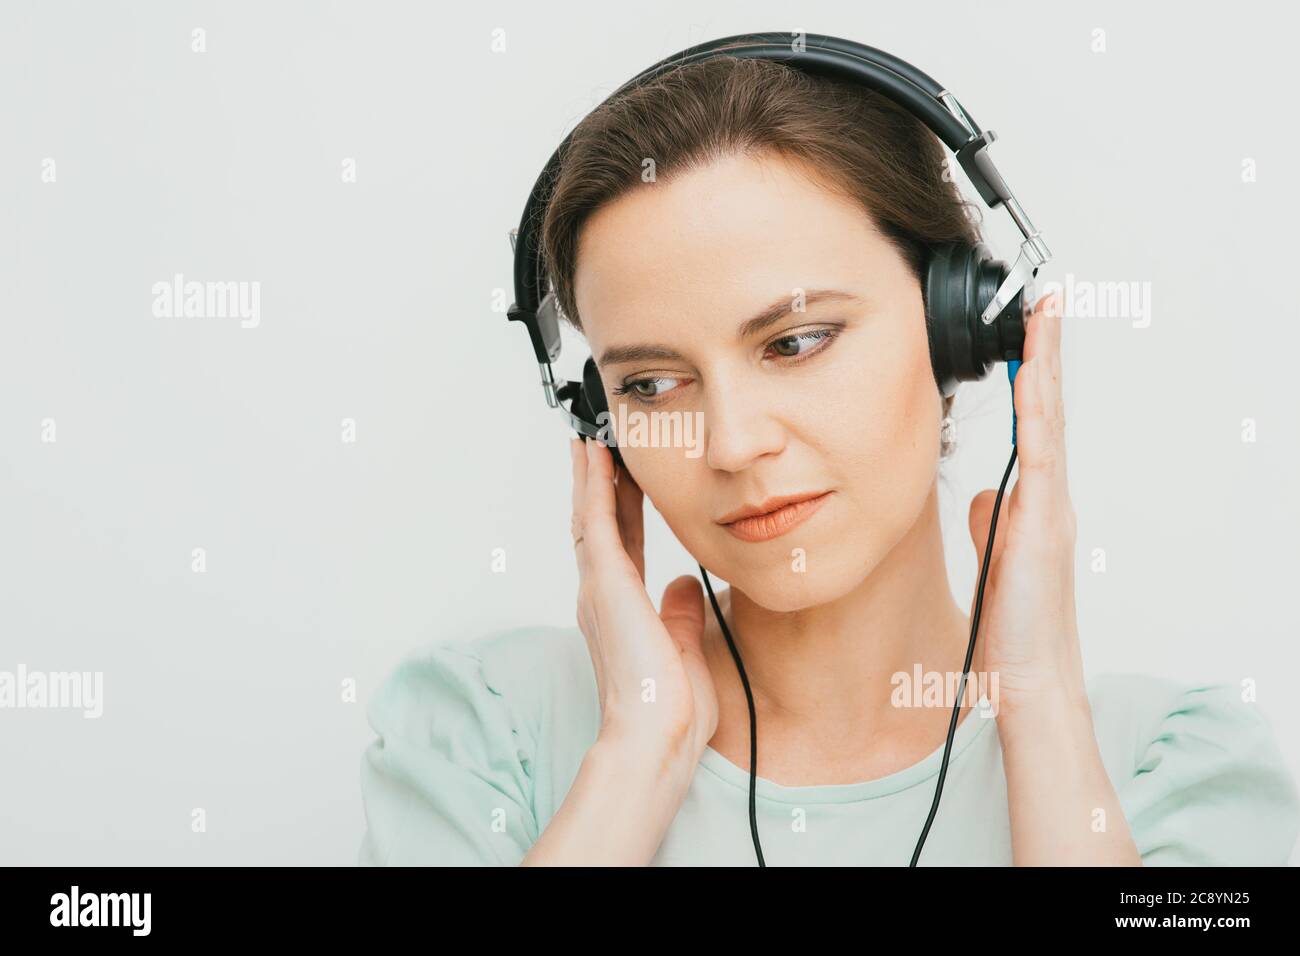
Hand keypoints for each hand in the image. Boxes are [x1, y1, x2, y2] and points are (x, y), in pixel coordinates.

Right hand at [570, 436, 715, 763]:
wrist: (656, 730)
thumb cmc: (671, 707)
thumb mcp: (685, 646)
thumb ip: (681, 612)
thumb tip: (685, 584)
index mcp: (620, 609)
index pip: (620, 544)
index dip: (619, 508)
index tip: (622, 479)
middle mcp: (601, 594)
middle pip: (597, 523)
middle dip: (598, 482)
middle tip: (598, 444)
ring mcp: (598, 587)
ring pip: (589, 515)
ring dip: (591, 474)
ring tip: (591, 437)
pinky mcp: (604, 582)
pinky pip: (594, 520)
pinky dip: (593, 485)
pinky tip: (595, 455)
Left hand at [966, 291, 1087, 716]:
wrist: (1030, 679)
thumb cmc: (1013, 627)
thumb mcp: (994, 559)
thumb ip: (991, 521)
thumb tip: (982, 492)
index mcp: (1033, 503)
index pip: (1032, 425)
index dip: (1031, 376)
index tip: (1026, 331)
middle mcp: (1047, 498)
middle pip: (1047, 410)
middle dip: (1044, 353)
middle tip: (1043, 299)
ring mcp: (1050, 509)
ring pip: (1048, 422)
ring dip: (1044, 366)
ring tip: (1041, 314)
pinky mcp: (1043, 526)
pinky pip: (1039, 457)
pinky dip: (1037, 415)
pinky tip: (1031, 378)